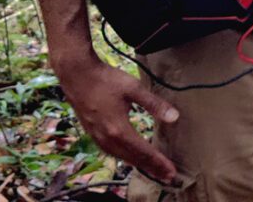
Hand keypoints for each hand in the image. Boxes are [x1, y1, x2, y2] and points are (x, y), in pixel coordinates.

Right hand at [57, 56, 179, 183]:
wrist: (77, 75)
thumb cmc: (106, 80)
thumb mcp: (134, 88)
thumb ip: (154, 104)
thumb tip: (175, 117)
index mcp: (118, 130)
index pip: (143, 152)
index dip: (159, 163)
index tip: (172, 173)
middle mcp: (107, 139)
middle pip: (133, 159)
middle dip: (151, 169)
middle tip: (168, 177)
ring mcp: (98, 137)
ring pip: (121, 157)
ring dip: (138, 165)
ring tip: (153, 170)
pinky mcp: (93, 133)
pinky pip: (111, 152)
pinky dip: (125, 158)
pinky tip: (130, 157)